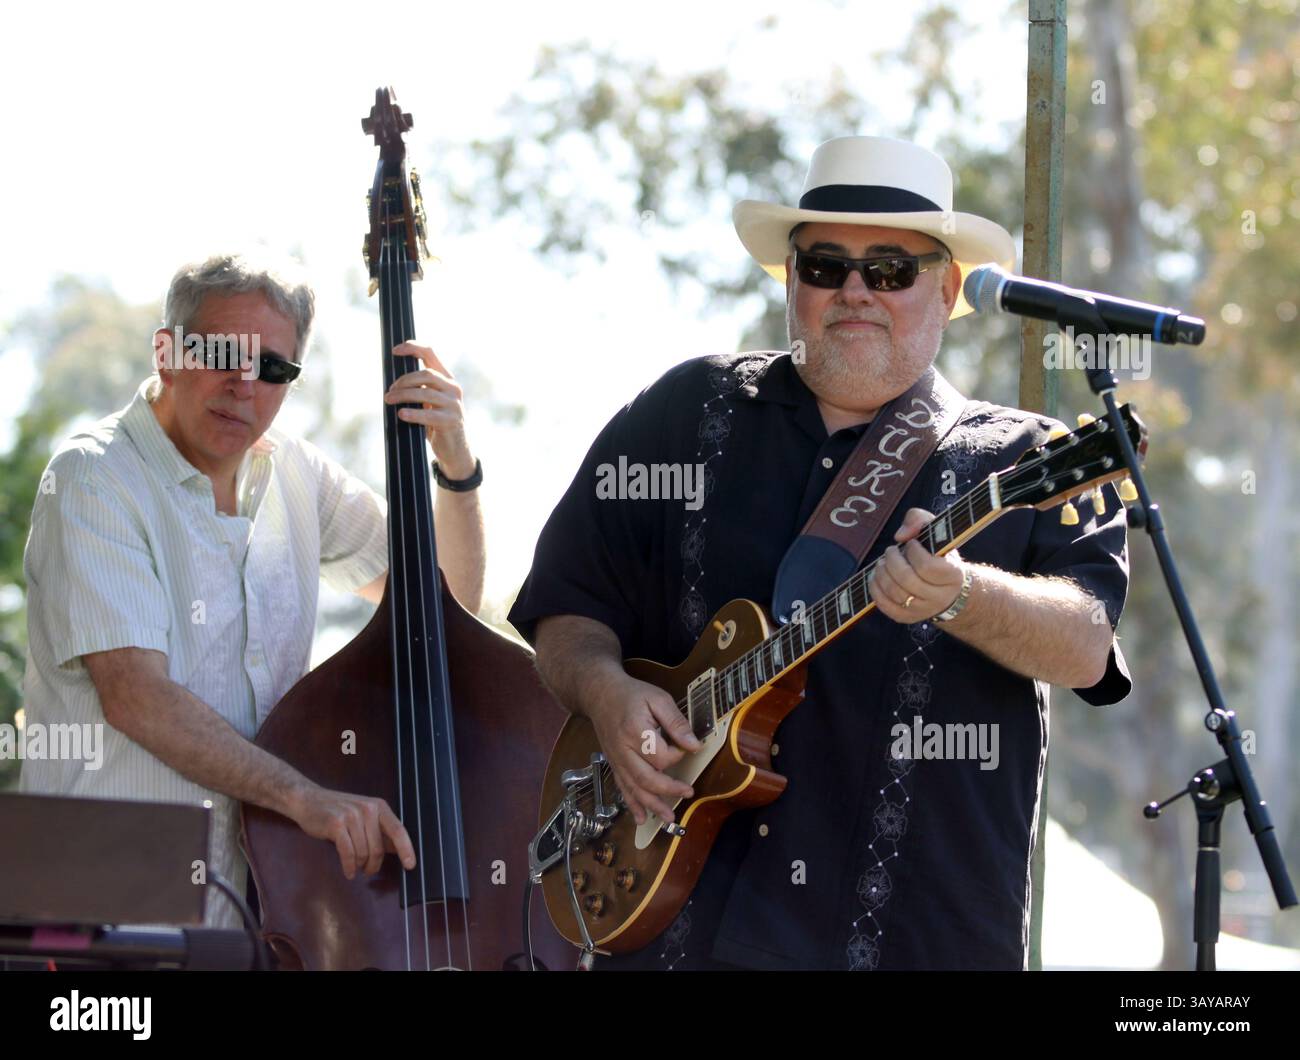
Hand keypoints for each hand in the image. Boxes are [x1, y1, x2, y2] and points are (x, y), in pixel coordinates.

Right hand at [287, 784, 416, 879]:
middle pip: (378, 848)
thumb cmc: (338, 811)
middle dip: (374, 865)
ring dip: (359, 866)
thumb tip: (398, 850)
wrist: (309, 800)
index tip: (411, 865)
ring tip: (355, 867)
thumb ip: (380, 831)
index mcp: (379, 806)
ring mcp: (352, 816)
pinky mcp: (336, 825)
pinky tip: (349, 872)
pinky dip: (349, 867)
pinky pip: (348, 853)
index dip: (406, 849)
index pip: (398, 830)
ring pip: (362, 853)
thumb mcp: (364, 816)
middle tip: (369, 871)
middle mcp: (367, 809)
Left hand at [383, 342, 475, 478]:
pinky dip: (412, 413)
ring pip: (425, 393)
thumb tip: (392, 381)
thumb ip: (419, 388)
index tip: (395, 350)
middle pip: (426, 374)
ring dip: (403, 395)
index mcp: (447, 379)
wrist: (455, 449)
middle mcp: (453, 389)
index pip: (431, 354)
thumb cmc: (436, 422)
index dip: (412, 348)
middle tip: (389, 391)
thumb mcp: (430, 401)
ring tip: (389, 400)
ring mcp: (454, 405)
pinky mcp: (451, 421)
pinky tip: (401, 414)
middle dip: (404, 380)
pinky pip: (428, 415)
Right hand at [583, 673, 703, 826]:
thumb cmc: (631, 694)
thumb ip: (676, 722)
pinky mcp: (613, 764)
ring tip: (669, 819)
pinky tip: (642, 818)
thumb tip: (694, 745)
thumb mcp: (658, 698)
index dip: (678, 756)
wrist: (599, 693)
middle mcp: (623, 750)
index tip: (687, 747)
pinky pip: (622, 788)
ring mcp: (616, 759)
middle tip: (688, 793)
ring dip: (652, 806)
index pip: (661, 755)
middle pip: (647, 778)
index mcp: (635, 731)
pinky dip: (632, 805)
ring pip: (634, 788)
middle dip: (669, 790)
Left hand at [867, 507, 964, 623]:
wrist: (948, 590)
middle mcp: (940, 597)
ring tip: (883, 562)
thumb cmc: (939, 555)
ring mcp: (923, 611)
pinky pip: (885, 606)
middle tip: (891, 551)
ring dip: (882, 573)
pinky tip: (877, 576)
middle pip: (907, 579)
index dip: (913, 552)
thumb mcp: (937, 530)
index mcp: (953, 576)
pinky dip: (875, 588)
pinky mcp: (907, 618)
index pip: (927, 566)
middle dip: (892, 561)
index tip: (912, 544)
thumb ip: (920, 519)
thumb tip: (900, 535)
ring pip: (894, 593)